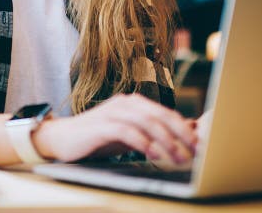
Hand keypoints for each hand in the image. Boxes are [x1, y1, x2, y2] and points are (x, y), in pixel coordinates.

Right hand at [31, 94, 197, 163]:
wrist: (62, 138)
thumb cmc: (97, 137)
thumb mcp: (128, 136)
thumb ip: (150, 134)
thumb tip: (182, 135)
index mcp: (133, 104)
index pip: (165, 113)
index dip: (183, 129)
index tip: (198, 145)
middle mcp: (124, 104)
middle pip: (159, 115)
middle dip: (180, 134)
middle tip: (194, 151)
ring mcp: (112, 113)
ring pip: (146, 122)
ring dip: (165, 141)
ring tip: (178, 157)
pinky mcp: (101, 126)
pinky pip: (127, 131)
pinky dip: (143, 142)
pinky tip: (153, 155)